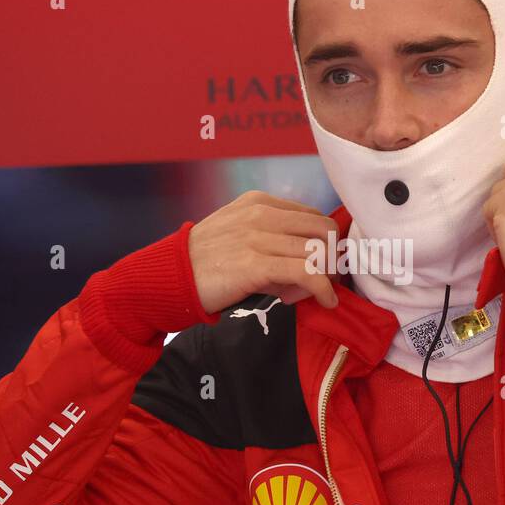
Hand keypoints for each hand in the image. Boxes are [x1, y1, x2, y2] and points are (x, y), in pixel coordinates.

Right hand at [188, 191, 340, 312]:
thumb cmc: (204, 262)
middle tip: (330, 280)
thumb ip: (271, 240)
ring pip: (318, 250)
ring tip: (319, 294)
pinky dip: (323, 288)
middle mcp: (261, 214)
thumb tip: (308, 266)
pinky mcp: (255, 264)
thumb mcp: (238, 235)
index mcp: (258, 203)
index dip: (326, 242)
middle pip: (323, 230)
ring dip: (328, 276)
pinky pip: (306, 272)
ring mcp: (257, 237)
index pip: (313, 216)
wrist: (170, 277)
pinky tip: (326, 301)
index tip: (323, 266)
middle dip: (334, 257)